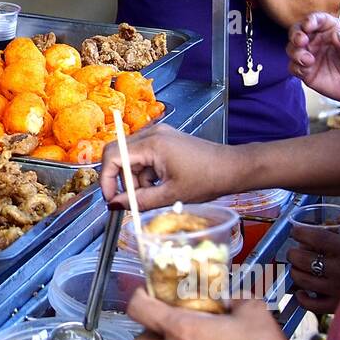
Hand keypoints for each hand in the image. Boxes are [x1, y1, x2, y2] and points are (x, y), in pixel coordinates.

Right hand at [99, 124, 243, 211]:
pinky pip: (144, 157)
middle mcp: (152, 133)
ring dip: (136, 179)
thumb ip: (139, 201)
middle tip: (129, 200)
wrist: (232, 168)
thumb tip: (115, 205)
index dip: (106, 179)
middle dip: (121, 180)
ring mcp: (158, 135)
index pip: (113, 156)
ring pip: (132, 158)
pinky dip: (146, 174)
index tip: (110, 199)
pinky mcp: (164, 141)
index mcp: (152, 143)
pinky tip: (161, 185)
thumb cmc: (208, 178)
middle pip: (119, 154)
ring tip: (155, 194)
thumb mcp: (171, 195)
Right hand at [286, 13, 339, 106]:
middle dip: (295, 34)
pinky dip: (296, 66)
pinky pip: (293, 67)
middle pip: (297, 31)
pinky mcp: (306, 71)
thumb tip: (335, 35)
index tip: (309, 25)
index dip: (310, 20)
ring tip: (307, 59)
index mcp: (331, 29)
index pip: (317, 19)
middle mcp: (317, 40)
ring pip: (292, 49)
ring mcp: (310, 55)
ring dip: (295, 52)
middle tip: (301, 41)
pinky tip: (306, 68)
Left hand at [286, 224, 339, 314]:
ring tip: (299, 267)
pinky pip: (311, 304)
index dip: (300, 232)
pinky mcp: (338, 306)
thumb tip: (334, 222)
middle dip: (295, 252)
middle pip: (301, 258)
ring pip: (301, 279)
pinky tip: (302, 290)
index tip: (297, 231)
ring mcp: (336, 289)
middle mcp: (338, 269)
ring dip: (295, 270)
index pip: (314, 237)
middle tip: (297, 250)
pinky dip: (302, 297)